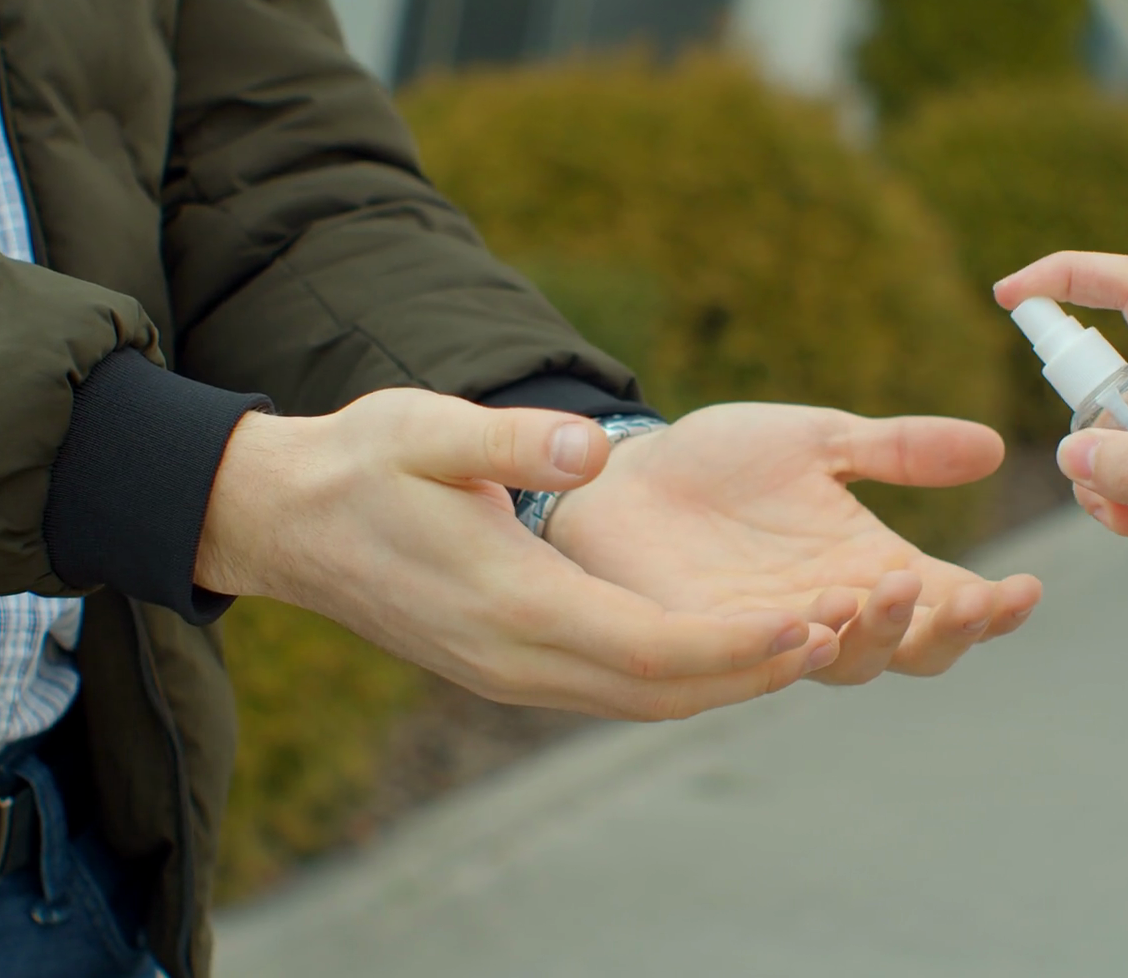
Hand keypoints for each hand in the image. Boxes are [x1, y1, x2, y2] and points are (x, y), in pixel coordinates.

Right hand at [194, 389, 834, 720]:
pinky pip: (610, 689)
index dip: (736, 646)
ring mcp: (508, 674)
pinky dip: (677, 675)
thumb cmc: (360, 465)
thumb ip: (505, 438)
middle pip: (659, 693)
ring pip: (638, 700)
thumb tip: (591, 448)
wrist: (286, 522)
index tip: (812, 622)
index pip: (648, 649)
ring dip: (722, 681)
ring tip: (804, 644)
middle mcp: (515, 661)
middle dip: (753, 673)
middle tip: (841, 638)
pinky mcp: (506, 668)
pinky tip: (724, 645)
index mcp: (508, 604)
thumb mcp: (422, 428)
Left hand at [544, 403, 1042, 683]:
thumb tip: (994, 444)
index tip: (1028, 587)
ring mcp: (772, 632)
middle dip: (944, 631)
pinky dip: (792, 649)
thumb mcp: (821, 439)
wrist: (624, 471)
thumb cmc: (722, 460)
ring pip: (844, 665)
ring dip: (874, 636)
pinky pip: (758, 663)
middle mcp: (832, 610)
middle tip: (962, 595)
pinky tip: (814, 625)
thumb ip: (900, 449)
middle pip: (911, 653)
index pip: (949, 604)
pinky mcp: (708, 638)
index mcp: (869, 566)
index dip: (994, 610)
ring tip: (883, 588)